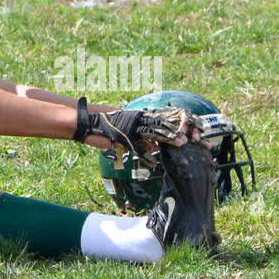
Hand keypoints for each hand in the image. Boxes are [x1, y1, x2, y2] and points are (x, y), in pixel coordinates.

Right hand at [75, 102, 203, 158]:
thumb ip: (141, 138)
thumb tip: (153, 146)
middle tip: (190, 137)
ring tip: (180, 144)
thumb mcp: (126, 132)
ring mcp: (129, 128)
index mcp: (138, 117)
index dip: (174, 125)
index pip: (160, 120)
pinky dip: (146, 155)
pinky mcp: (121, 137)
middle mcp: (136, 120)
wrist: (88, 122)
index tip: (187, 129)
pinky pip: (136, 147)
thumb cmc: (107, 127)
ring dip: (167, 139)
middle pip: (160, 125)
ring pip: (152, 132)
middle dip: (175, 131)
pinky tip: (154, 162)